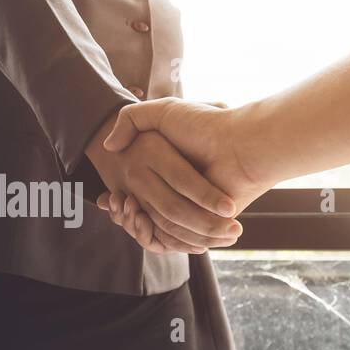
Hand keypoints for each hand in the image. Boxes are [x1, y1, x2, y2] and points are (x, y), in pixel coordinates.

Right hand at [87, 109, 241, 253]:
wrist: (241, 144)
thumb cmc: (205, 125)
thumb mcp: (164, 112)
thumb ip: (133, 119)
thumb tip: (109, 145)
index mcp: (172, 169)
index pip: (139, 191)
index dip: (119, 199)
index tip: (108, 197)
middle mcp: (182, 191)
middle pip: (145, 213)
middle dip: (126, 215)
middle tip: (114, 204)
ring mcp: (193, 207)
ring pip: (156, 227)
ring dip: (137, 225)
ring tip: (127, 211)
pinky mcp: (204, 222)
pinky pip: (174, 237)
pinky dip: (155, 235)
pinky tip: (140, 222)